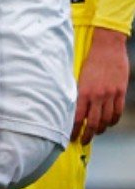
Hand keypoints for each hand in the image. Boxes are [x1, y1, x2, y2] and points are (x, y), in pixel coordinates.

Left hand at [73, 27, 127, 143]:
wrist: (107, 47)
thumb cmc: (88, 60)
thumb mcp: (77, 77)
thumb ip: (76, 92)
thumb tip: (69, 108)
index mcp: (82, 92)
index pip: (77, 118)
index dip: (74, 131)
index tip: (71, 138)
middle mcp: (96, 95)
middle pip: (93, 123)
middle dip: (87, 135)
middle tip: (83, 141)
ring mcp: (110, 94)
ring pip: (107, 120)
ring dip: (101, 129)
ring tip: (96, 133)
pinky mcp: (120, 91)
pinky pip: (117, 111)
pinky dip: (113, 120)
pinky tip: (109, 123)